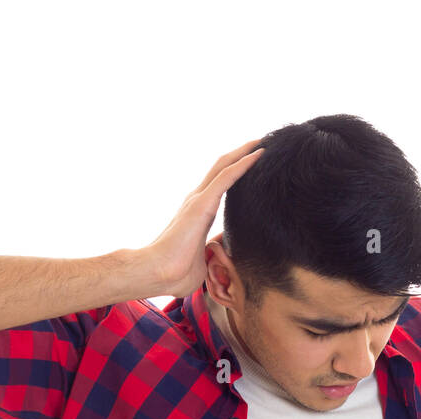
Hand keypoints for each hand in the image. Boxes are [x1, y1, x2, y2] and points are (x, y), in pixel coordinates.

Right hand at [140, 138, 264, 297]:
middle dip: (240, 153)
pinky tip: (258, 154)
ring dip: (244, 152)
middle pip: (221, 168)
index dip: (235, 170)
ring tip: (262, 141)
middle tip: (260, 143)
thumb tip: (223, 253)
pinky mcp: (201, 204)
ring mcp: (198, 200)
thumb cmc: (176, 274)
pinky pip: (226, 178)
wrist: (157, 274)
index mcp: (198, 212)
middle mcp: (196, 200)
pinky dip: (243, 164)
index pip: (219, 184)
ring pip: (224, 166)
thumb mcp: (203, 260)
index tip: (253, 163)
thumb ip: (214, 251)